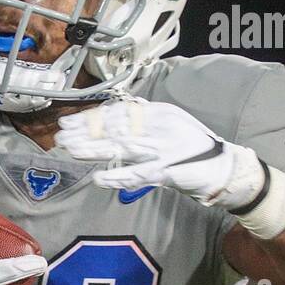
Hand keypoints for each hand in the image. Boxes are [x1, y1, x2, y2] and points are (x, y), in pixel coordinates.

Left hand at [56, 97, 264, 209]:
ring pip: (121, 147)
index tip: (69, 123)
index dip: (91, 118)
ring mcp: (162, 149)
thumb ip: (147, 116)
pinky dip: (118, 177)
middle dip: (85, 132)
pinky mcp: (166, 171)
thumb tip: (125, 105)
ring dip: (94, 149)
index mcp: (158, 114)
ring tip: (71, 150)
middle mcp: (159, 127)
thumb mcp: (171, 123)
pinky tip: (99, 179)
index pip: (117, 113)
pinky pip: (138, 175)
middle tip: (61, 135)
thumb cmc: (193, 148)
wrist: (223, 168)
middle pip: (114, 128)